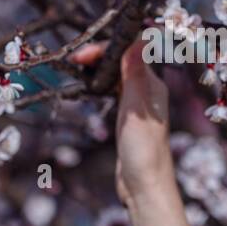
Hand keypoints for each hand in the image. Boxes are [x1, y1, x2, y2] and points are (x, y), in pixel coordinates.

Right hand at [70, 38, 175, 207]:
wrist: (144, 185)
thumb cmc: (143, 149)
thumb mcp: (136, 108)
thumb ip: (135, 74)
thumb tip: (138, 39)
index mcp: (152, 85)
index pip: (130, 51)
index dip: (106, 48)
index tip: (82, 55)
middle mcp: (147, 91)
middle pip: (122, 61)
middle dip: (99, 56)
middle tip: (74, 61)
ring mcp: (138, 105)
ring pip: (117, 76)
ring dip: (98, 69)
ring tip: (77, 70)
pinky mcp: (128, 118)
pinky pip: (114, 92)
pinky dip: (100, 86)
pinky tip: (88, 89)